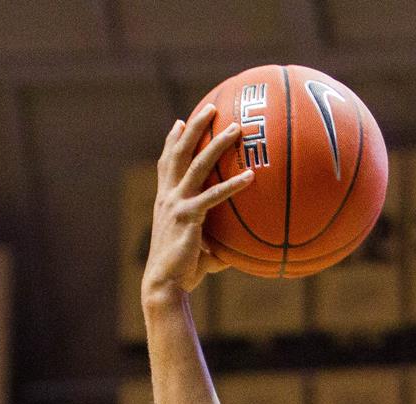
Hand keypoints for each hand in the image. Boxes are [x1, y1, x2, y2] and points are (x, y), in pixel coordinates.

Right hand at [143, 104, 252, 301]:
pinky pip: (213, 196)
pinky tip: (251, 176)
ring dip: (217, 144)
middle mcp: (168, 196)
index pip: (166, 164)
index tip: (180, 122)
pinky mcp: (188, 217)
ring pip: (197, 165)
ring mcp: (176, 204)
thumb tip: (240, 251)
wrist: (165, 285)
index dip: (172, 141)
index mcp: (165, 200)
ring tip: (237, 128)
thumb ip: (217, 243)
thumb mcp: (201, 251)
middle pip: (179, 152)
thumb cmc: (183, 272)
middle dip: (195, 127)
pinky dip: (233, 184)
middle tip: (211, 106)